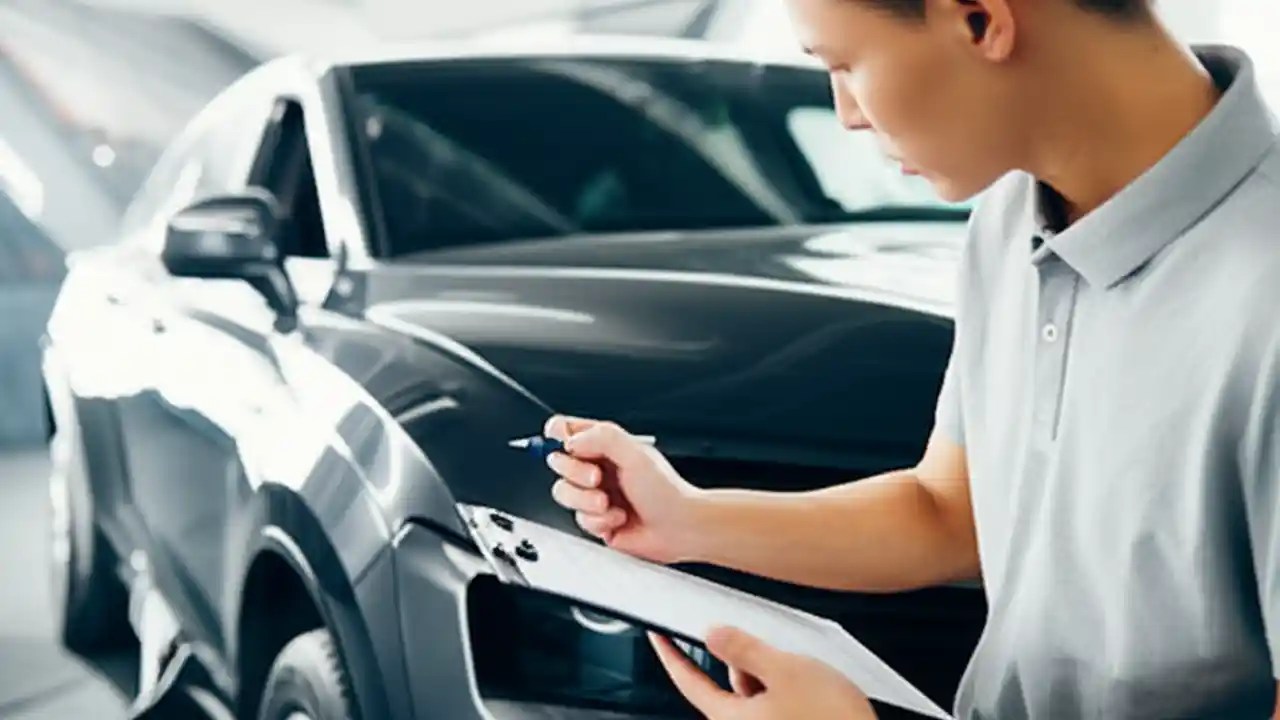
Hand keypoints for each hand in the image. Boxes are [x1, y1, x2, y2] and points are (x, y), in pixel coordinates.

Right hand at [545, 415, 705, 563]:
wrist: (678, 528)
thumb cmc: (666, 492)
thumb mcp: (635, 454)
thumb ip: (602, 438)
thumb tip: (570, 440)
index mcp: (606, 444)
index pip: (568, 430)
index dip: (558, 434)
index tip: (564, 444)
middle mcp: (597, 467)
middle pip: (558, 462)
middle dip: (575, 473)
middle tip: (597, 478)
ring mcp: (594, 494)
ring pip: (563, 493)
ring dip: (586, 501)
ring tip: (609, 503)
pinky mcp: (595, 519)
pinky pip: (578, 519)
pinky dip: (598, 521)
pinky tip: (618, 518)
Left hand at [650, 626, 876, 719]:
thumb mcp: (786, 670)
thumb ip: (744, 649)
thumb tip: (713, 634)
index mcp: (730, 718)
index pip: (688, 682)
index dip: (670, 655)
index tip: (656, 636)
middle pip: (729, 685)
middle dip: (747, 662)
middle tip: (771, 648)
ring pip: (757, 693)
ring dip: (773, 677)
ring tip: (805, 673)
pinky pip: (776, 704)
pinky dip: (789, 690)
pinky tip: (813, 686)